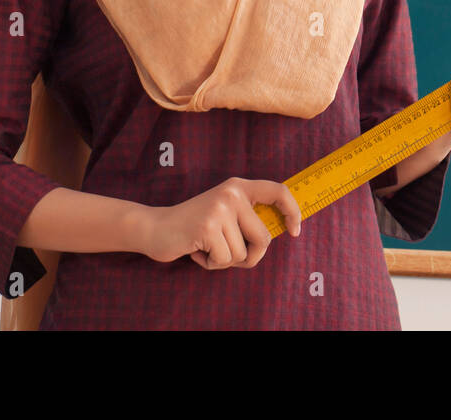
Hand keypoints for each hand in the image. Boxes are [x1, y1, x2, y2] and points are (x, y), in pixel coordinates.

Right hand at [139, 178, 302, 269]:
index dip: (292, 212)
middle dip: (250, 256)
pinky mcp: (208, 227)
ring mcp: (220, 209)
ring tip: (206, 247)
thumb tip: (281, 230)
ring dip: (225, 260)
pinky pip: (224, 260)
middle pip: (264, 238)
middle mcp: (232, 193)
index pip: (278, 192)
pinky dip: (211, 264)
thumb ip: (248, 219)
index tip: (295, 231)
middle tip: (226, 252)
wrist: (155, 228)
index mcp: (239, 187)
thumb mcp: (225, 214)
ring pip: (243, 253)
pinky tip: (197, 251)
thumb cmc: (196, 228)